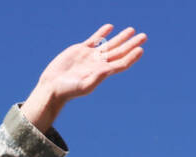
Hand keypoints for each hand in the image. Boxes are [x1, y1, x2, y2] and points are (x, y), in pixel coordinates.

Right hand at [21, 25, 146, 130]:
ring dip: (121, 37)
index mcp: (102, 73)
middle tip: (143, 36)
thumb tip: (108, 69)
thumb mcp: (83, 86)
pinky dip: (102, 33)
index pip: (121, 63)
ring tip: (131, 30)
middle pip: (119, 52)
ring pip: (109, 44)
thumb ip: (96, 78)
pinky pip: (94, 40)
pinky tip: (110, 27)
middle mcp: (98, 64)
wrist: (52, 86)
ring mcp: (90, 56)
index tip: (140, 49)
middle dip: (131, 44)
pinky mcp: (81, 50)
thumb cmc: (68, 90)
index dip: (131, 56)